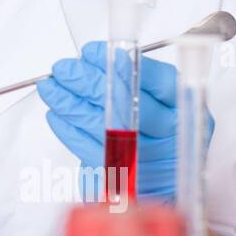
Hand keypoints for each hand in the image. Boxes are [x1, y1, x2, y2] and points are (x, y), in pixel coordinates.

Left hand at [34, 40, 214, 200]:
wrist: (164, 183)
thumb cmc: (158, 133)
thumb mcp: (158, 100)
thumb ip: (132, 79)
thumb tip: (90, 60)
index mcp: (185, 106)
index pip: (155, 80)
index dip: (119, 65)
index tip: (90, 52)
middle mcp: (171, 133)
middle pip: (125, 104)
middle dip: (86, 82)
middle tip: (63, 69)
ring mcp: (147, 157)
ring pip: (102, 126)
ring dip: (70, 104)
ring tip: (51, 88)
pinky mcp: (123, 176)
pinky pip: (89, 150)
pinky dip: (68, 130)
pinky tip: (56, 115)